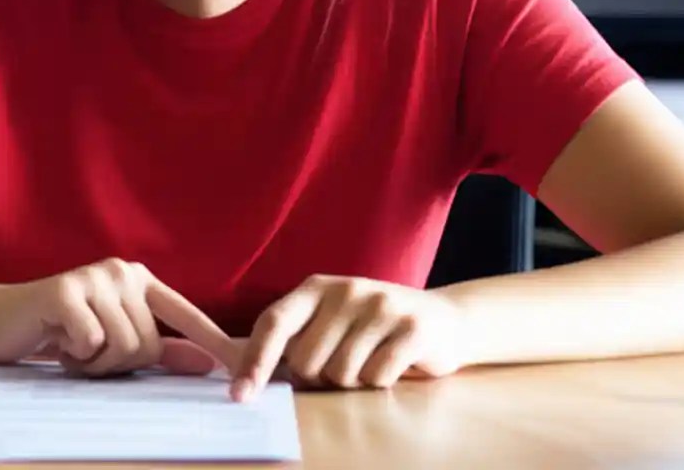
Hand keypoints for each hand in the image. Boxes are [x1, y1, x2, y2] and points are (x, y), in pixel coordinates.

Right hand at [0, 258, 239, 377]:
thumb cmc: (58, 335)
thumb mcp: (112, 344)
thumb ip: (160, 351)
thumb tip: (207, 364)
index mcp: (139, 281)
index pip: (187, 316)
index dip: (215, 344)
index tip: (245, 370)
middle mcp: (122, 272)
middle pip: (149, 346)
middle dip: (116, 364)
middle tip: (83, 352)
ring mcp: (94, 277)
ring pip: (124, 347)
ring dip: (93, 363)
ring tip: (68, 345)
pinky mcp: (66, 290)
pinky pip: (93, 342)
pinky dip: (74, 354)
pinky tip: (54, 338)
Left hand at [232, 275, 466, 400]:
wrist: (442, 319)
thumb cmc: (370, 330)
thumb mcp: (328, 322)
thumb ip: (291, 342)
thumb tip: (242, 377)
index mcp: (316, 288)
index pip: (274, 323)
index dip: (255, 361)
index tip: (240, 395)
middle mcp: (346, 290)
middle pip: (307, 361)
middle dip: (320, 377)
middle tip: (342, 363)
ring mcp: (381, 305)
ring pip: (341, 373)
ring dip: (352, 382)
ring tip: (369, 361)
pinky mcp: (412, 327)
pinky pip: (376, 378)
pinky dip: (380, 383)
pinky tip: (393, 364)